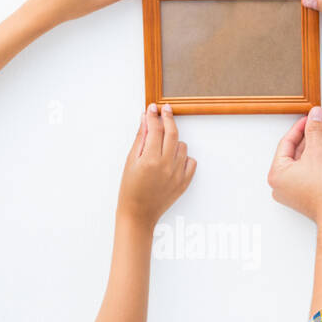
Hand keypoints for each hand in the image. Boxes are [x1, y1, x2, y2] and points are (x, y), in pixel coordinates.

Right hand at [117, 104, 195, 227]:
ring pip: (183, 146)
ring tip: (162, 146)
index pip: (155, 129)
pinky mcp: (184, 182)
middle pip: (173, 133)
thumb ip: (140, 139)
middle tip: (165, 111)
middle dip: (168, 119)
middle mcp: (166, 166)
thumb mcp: (130, 161)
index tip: (153, 108)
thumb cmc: (130, 189)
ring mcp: (177, 174)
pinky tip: (172, 160)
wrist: (138, 213)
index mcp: (150, 160)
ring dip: (174, 141)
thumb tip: (145, 119)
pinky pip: (191, 161)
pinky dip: (183, 157)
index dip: (154, 116)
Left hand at [266, 106, 321, 221]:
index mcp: (277, 173)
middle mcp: (283, 183)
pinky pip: (314, 171)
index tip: (310, 117)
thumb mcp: (318, 152)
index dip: (301, 127)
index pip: (287, 143)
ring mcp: (295, 190)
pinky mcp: (308, 194)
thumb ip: (315, 131)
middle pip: (299, 151)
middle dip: (314, 135)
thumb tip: (315, 116)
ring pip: (309, 161)